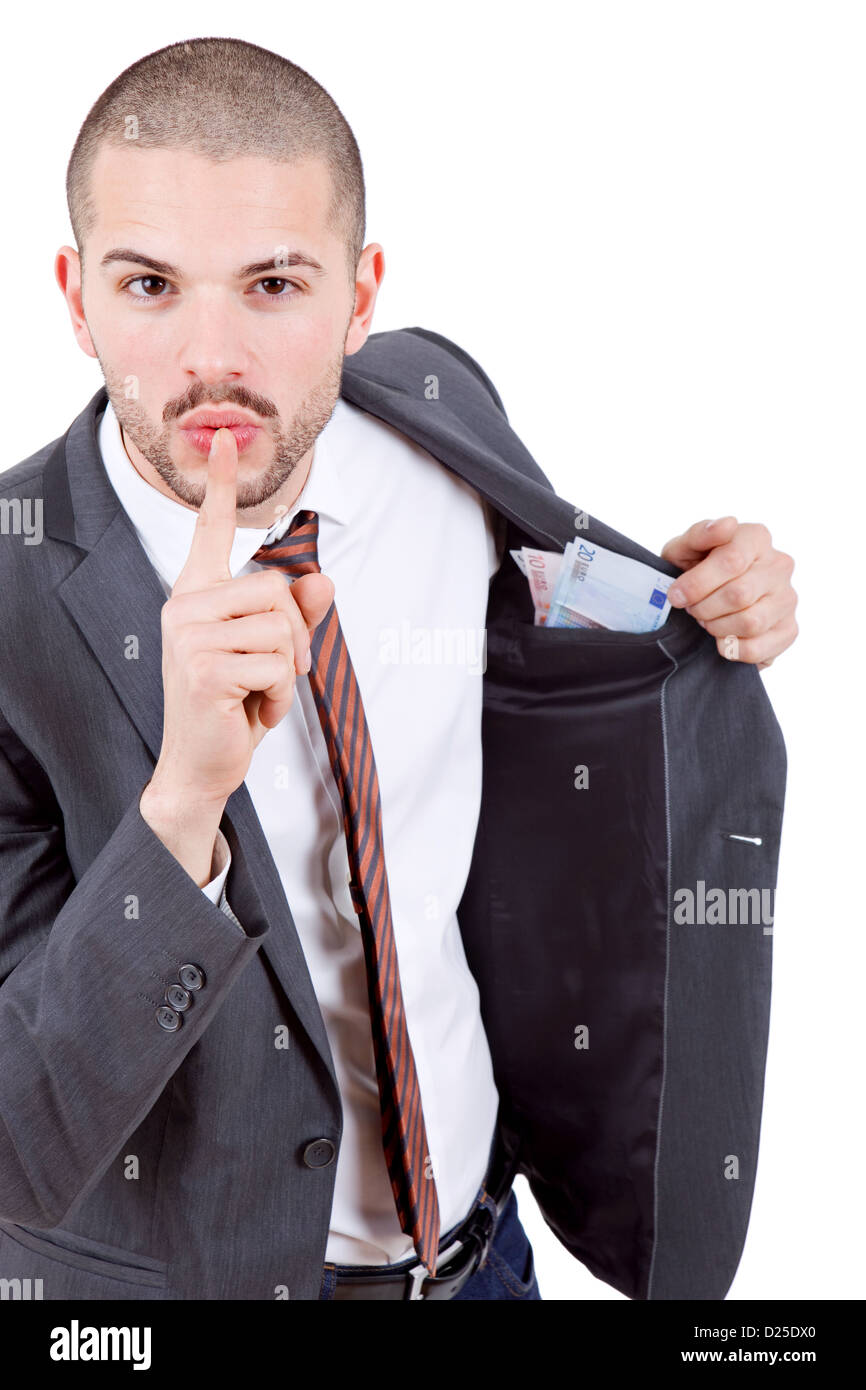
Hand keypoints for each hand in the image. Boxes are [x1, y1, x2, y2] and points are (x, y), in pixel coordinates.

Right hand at [152, 426, 333, 808]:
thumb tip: (324, 580)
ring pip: (281, 627)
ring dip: (287, 672)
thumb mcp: (270, 656)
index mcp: (197, 595)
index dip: (218, 486)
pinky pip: (276, 663)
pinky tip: (252, 712)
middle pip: (277, 587)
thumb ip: (298, 617)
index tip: (223, 440)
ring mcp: (189, 636)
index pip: (208, 531)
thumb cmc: (234, 706)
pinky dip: (279, 696)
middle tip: (275, 676)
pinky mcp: (203, 667)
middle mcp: (185, 606)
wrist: (200, 766)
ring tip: (257, 696)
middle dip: (295, 637)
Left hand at [661, 517, 796, 668]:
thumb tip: (726, 524)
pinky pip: (756, 648)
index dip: (697, 584)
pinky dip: (730, 648)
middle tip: (693, 609)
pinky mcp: (788, 630)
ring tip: (708, 620)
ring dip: (717, 627)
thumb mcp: (683, 550)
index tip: (676, 595)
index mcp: (756, 537)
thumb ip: (700, 534)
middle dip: (704, 607)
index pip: (732, 560)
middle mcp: (779, 565)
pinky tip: (722, 636)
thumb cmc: (694, 570)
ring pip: (750, 622)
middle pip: (739, 594)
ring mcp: (788, 598)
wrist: (705, 602)